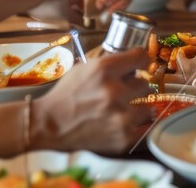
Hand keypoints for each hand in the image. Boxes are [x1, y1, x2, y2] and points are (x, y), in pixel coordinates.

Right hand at [30, 48, 147, 152]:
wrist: (48, 126)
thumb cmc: (66, 95)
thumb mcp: (83, 68)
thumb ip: (110, 63)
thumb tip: (135, 63)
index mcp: (104, 70)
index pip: (140, 58)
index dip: (142, 60)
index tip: (141, 64)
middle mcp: (114, 92)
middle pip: (145, 84)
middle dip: (134, 87)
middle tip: (123, 92)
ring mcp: (120, 117)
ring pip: (147, 106)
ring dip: (137, 107)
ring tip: (122, 110)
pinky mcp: (123, 137)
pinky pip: (146, 128)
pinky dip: (139, 125)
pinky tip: (129, 122)